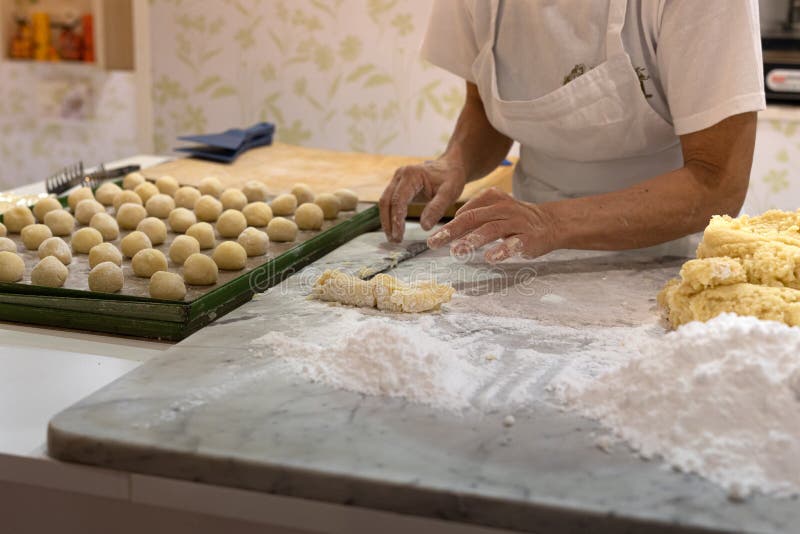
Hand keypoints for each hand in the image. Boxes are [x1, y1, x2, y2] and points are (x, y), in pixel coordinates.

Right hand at [379, 159, 465, 242]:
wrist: (450, 167)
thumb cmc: (451, 178)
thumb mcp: (449, 193)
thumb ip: (436, 208)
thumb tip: (424, 227)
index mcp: (411, 174)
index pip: (398, 199)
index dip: (396, 219)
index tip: (398, 235)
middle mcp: (400, 175)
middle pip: (386, 201)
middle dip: (388, 222)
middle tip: (394, 240)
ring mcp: (397, 180)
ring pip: (385, 202)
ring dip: (387, 221)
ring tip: (393, 238)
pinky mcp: (397, 186)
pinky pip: (389, 202)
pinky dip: (390, 216)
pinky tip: (395, 229)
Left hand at [426, 188, 558, 262]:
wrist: (551, 222)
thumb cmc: (515, 219)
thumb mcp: (494, 211)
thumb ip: (474, 217)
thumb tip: (449, 229)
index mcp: (492, 199)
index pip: (466, 212)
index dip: (448, 226)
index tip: (433, 239)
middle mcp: (503, 208)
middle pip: (473, 218)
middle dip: (452, 231)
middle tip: (434, 243)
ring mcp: (516, 223)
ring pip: (491, 229)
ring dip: (473, 240)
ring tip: (457, 251)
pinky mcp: (529, 238)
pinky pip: (514, 243)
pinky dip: (501, 250)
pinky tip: (489, 258)